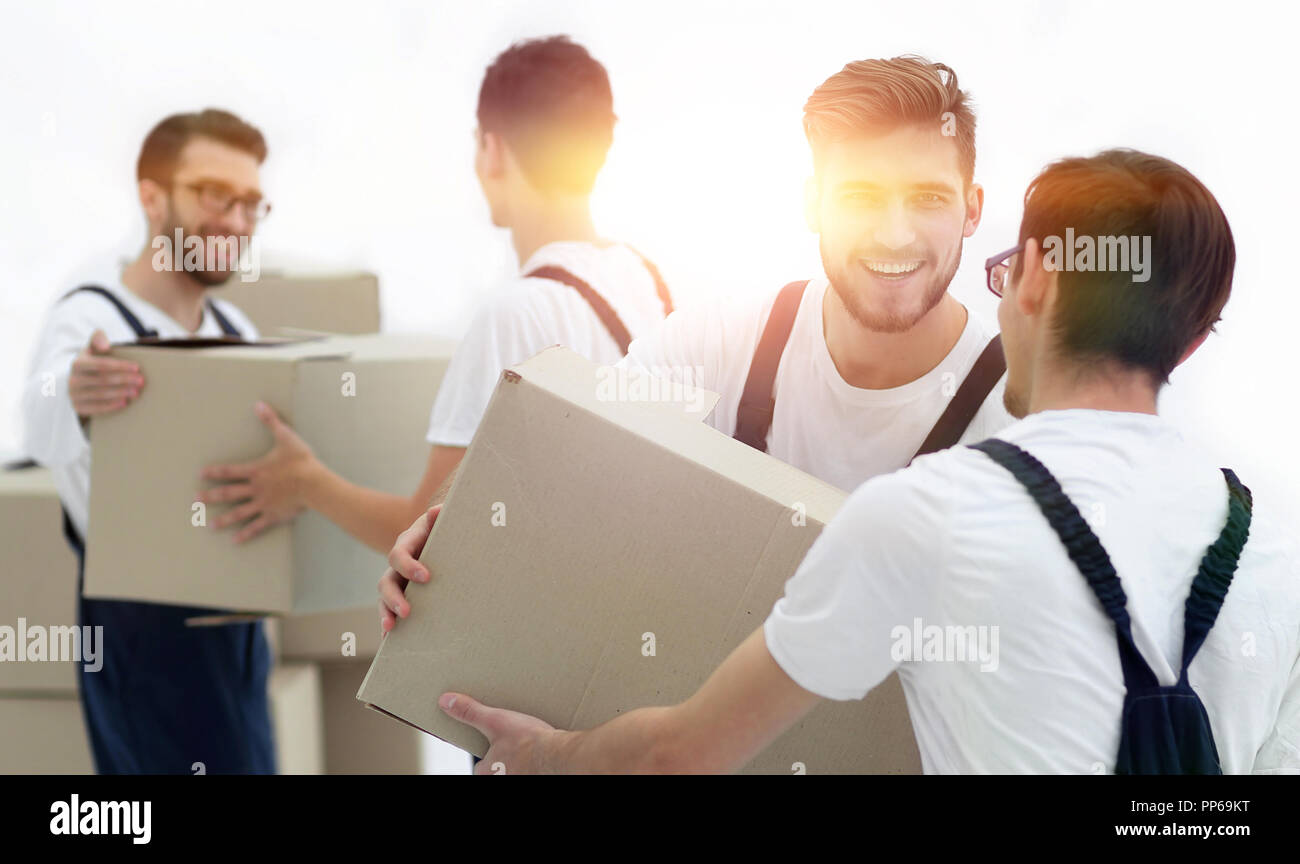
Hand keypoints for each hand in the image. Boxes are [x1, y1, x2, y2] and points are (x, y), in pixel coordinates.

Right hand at [69, 330, 142, 418]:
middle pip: (102, 380)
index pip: (101, 364)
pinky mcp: (78, 407)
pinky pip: (95, 408)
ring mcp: (74, 395)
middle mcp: (73, 379)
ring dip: (120, 393)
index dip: (119, 366)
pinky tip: (124, 403)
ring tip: (136, 392)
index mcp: (78, 363)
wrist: (79, 383)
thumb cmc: (92, 363)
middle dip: (124, 380)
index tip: (137, 367)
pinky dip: (111, 405)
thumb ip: (97, 339)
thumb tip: (105, 345)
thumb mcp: (92, 349)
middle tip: (141, 381)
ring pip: (100, 394)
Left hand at [197, 401, 315, 542]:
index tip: (201, 474)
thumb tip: (259, 405)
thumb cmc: (301, 461)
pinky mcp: (273, 515)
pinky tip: (235, 540)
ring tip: (210, 525)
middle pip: (228, 494)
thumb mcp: (286, 437)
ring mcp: (262, 504)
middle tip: (195, 500)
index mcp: (256, 471)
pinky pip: (256, 526)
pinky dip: (245, 533)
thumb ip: (271, 421)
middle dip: (210, 497)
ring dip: (223, 519)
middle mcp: (255, 489)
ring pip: (238, 512)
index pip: (229, 471)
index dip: (214, 472)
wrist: (314, 484)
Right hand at [378, 505, 438, 633]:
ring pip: (384, 598)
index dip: (408, 566)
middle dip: (394, 597)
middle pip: (386, 581)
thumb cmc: (446, 528)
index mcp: (407, 543)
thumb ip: (440, 517)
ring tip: (390, 628)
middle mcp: (398, 564)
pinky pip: (391, 611)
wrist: (446, 537)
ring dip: (386, 613)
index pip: (399, 555)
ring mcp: (399, 581)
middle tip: (407, 611)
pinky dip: (389, 623)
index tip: (426, 577)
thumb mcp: (443, 520)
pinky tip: (390, 640)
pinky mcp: (403, 594)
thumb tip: (438, 511)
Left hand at [439, 692, 562, 774]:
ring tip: (532, 746)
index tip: (496, 742)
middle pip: (500, 770)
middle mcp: (504, 780)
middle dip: (506, 758)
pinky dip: (538, 764)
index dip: (488, 752)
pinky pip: (535, 770)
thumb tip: (446, 702)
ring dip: (523, 761)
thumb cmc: (528, 742)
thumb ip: (470, 712)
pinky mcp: (541, 776)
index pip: (480, 766)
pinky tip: (545, 752)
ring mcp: (523, 779)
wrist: (559, 754)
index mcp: (488, 772)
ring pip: (518, 771)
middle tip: (516, 743)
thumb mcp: (495, 720)